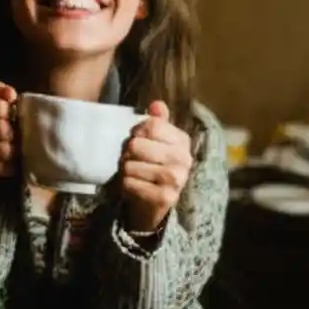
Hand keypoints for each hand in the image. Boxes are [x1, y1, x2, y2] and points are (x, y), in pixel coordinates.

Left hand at [120, 101, 192, 231]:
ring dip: (125, 170)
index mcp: (182, 141)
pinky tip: (134, 187)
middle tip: (132, 160)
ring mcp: (176, 179)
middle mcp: (184, 159)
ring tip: (133, 174)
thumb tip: (156, 104)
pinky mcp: (165, 198)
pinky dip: (125, 186)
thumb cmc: (152, 167)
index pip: (150, 125)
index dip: (135, 132)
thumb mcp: (156, 142)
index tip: (137, 140)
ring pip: (130, 165)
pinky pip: (129, 183)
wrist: (154, 204)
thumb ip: (156, 122)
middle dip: (127, 153)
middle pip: (136, 145)